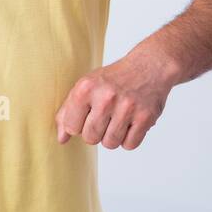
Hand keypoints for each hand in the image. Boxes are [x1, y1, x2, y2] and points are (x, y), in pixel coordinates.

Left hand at [54, 48, 179, 149]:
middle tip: (106, 116)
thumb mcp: (86, 86)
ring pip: (110, 143)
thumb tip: (62, 139)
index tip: (89, 113)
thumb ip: (68, 112)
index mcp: (86, 88)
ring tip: (119, 119)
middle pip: (91, 138)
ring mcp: (127, 107)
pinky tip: (132, 122)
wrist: (150, 66)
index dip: (80, 124)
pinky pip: (129, 145)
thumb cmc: (114, 79)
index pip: (72, 127)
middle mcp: (106, 97)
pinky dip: (130, 138)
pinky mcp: (146, 117)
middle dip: (97, 132)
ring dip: (113, 136)